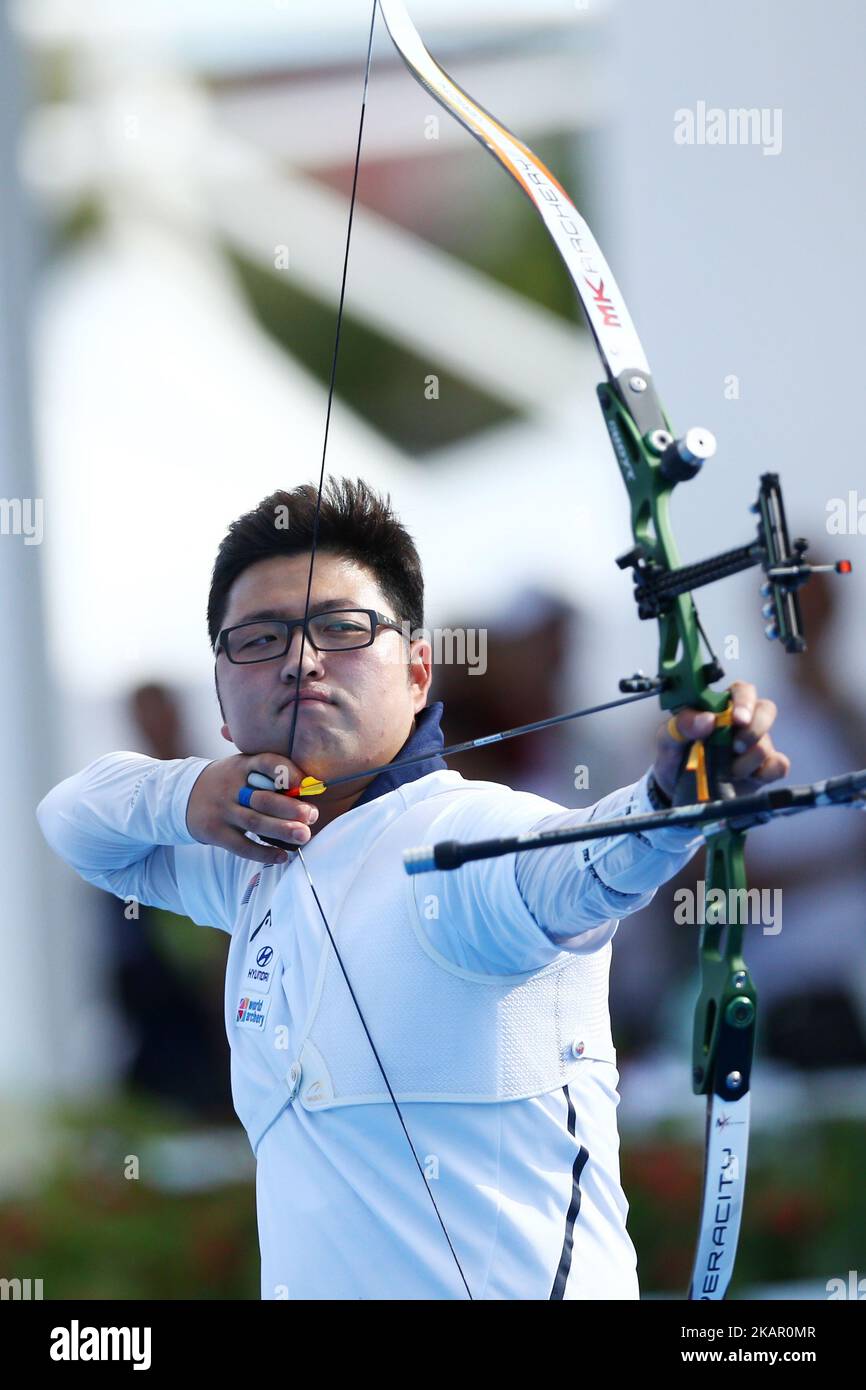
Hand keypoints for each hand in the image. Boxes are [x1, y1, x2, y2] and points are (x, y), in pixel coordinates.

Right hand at [186, 754, 318, 863]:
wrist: (184, 795)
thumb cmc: (229, 783)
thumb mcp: (242, 769)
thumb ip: (269, 777)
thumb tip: (309, 791)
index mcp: (243, 765)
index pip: (266, 762)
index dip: (286, 772)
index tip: (304, 784)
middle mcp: (232, 786)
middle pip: (263, 798)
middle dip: (290, 808)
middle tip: (312, 815)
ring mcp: (222, 810)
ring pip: (254, 822)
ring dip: (281, 830)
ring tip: (304, 835)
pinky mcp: (215, 831)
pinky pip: (241, 846)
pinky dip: (263, 853)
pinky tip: (283, 856)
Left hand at [652, 679, 790, 800]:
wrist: (676, 792)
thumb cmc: (675, 756)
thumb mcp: (668, 739)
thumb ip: (681, 725)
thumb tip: (707, 720)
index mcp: (720, 707)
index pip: (742, 691)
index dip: (744, 701)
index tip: (738, 718)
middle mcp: (742, 723)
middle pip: (766, 710)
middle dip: (755, 728)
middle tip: (736, 746)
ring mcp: (755, 746)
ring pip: (766, 744)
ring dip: (746, 761)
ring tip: (726, 771)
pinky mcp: (763, 770)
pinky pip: (779, 765)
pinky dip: (767, 772)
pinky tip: (749, 778)